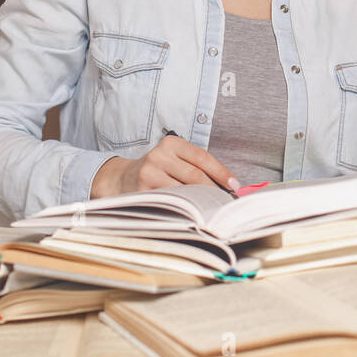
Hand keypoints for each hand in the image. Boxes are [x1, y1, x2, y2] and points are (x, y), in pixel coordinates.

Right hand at [91, 133, 239, 197]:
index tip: (235, 185)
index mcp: (171, 143)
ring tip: (214, 208)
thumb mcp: (174, 159)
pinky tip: (194, 213)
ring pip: (184, 190)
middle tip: (226, 201)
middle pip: (195, 175)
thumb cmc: (158, 169)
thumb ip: (196, 166)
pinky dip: (185, 208)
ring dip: (201, 201)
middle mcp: (159, 155)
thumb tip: (227, 184)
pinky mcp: (143, 191)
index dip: (221, 172)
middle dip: (214, 190)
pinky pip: (171, 201)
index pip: (203, 158)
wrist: (122, 178)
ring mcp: (149, 173)